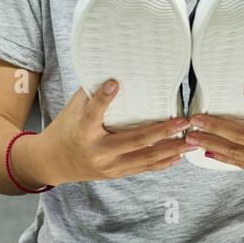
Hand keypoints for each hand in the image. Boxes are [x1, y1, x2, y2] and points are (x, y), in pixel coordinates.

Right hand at [33, 80, 190, 185]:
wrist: (52, 162)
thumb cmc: (65, 128)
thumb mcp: (72, 108)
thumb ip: (92, 92)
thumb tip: (114, 69)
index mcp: (82, 129)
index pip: (93, 112)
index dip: (103, 97)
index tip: (114, 82)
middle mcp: (97, 150)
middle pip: (134, 140)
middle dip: (162, 131)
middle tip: (183, 121)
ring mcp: (108, 165)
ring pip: (145, 159)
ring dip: (171, 150)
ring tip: (191, 141)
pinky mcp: (115, 173)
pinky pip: (143, 169)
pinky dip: (163, 162)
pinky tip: (179, 155)